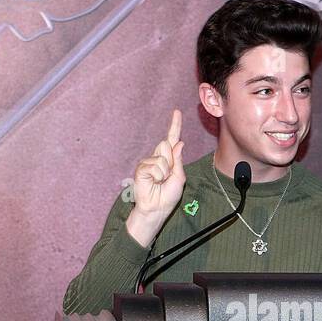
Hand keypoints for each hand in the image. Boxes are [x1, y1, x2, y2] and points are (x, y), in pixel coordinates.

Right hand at [125, 109, 184, 246]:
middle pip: (167, 144)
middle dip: (171, 161)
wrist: (157, 208)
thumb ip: (178, 160)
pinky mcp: (141, 168)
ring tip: (159, 182)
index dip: (174, 125)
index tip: (176, 112)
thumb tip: (179, 142)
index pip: (172, 139)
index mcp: (169, 159)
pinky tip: (153, 182)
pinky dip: (157, 176)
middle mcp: (158, 157)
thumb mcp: (179, 177)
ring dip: (164, 172)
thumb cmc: (168, 196)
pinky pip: (154, 166)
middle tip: (166, 177)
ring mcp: (148, 162)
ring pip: (162, 156)